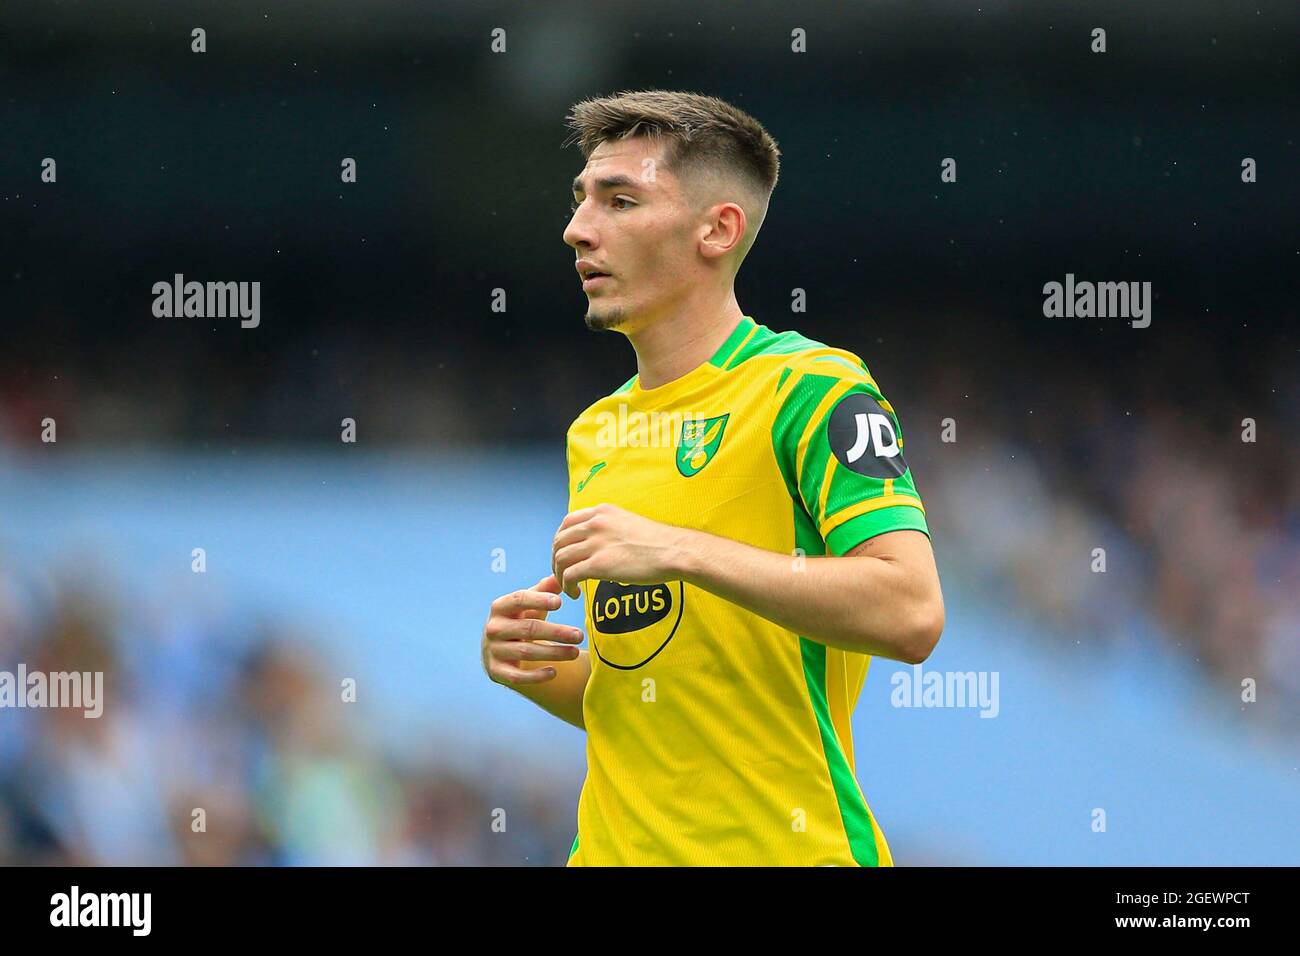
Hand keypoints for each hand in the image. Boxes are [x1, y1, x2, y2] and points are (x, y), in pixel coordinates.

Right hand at [481, 574, 583, 684]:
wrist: (498, 648)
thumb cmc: (520, 619)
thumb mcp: (530, 603)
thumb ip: (546, 589)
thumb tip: (563, 575)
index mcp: (500, 607)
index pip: (518, 599)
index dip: (538, 600)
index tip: (560, 602)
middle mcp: (493, 628)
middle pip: (527, 628)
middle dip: (556, 632)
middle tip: (579, 634)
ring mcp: (493, 651)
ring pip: (526, 652)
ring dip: (553, 653)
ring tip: (575, 652)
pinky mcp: (496, 672)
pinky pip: (517, 676)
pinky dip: (535, 676)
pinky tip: (555, 672)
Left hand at [551, 503, 691, 598]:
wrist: (674, 552)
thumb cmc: (658, 543)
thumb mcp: (628, 522)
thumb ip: (609, 528)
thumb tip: (598, 545)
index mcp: (602, 512)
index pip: (567, 522)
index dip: (561, 540)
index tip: (565, 554)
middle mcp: (595, 524)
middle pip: (559, 541)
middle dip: (556, 560)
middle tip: (563, 574)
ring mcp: (596, 543)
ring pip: (561, 559)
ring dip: (560, 575)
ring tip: (569, 587)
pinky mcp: (599, 565)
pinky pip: (570, 575)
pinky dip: (567, 586)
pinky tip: (576, 593)